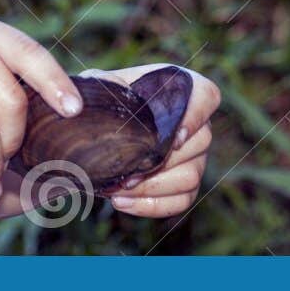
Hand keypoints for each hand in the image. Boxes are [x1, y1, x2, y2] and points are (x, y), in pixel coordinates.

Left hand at [78, 62, 221, 218]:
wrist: (98, 129)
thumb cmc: (105, 100)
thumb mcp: (101, 85)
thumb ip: (104, 85)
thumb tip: (83, 104)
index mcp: (180, 90)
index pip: (207, 95)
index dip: (196, 116)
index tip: (174, 136)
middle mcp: (195, 124)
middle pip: (200, 143)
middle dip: (160, 162)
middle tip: (128, 171)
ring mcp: (195, 157)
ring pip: (191, 177)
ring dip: (152, 187)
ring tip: (118, 188)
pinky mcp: (186, 185)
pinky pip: (182, 201)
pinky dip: (152, 205)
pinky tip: (122, 201)